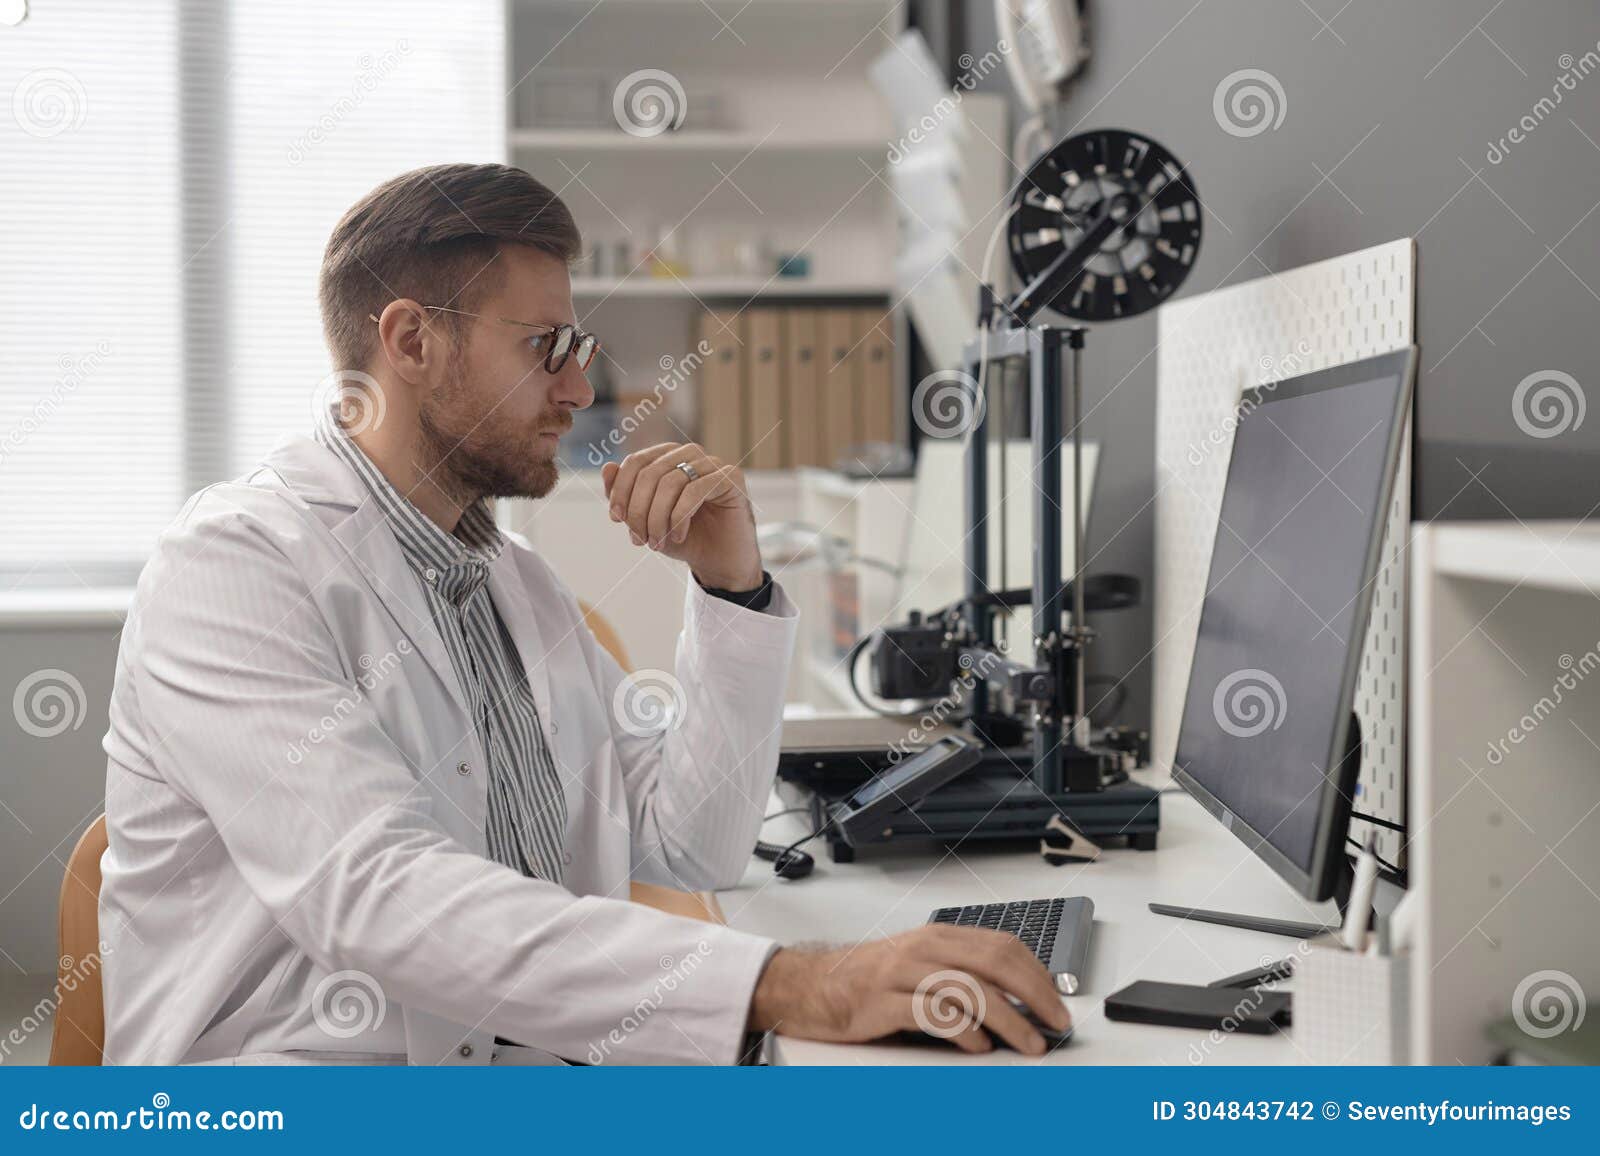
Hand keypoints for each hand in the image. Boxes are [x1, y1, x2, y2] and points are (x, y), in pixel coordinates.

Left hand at [601, 443, 762, 590]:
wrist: (718, 561)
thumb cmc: (683, 537)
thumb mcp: (645, 520)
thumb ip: (624, 495)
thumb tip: (607, 466)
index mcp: (668, 456)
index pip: (635, 462)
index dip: (620, 490)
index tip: (616, 519)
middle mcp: (690, 453)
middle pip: (650, 473)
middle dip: (639, 510)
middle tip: (639, 539)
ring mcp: (712, 463)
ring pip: (670, 482)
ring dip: (657, 518)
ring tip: (657, 543)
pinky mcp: (731, 477)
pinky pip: (695, 490)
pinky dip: (680, 517)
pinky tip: (678, 536)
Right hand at [746, 926, 1070, 1055]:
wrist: (809, 985)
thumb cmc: (868, 980)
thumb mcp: (918, 965)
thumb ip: (959, 974)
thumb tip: (1015, 1000)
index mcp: (937, 937)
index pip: (1002, 946)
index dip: (1038, 974)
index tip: (1057, 1002)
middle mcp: (923, 949)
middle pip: (994, 963)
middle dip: (1034, 995)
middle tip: (1054, 1023)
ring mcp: (902, 973)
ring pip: (970, 989)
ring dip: (1009, 1020)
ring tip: (1027, 1043)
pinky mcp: (884, 1002)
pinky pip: (933, 1013)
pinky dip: (964, 1030)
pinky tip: (978, 1045)